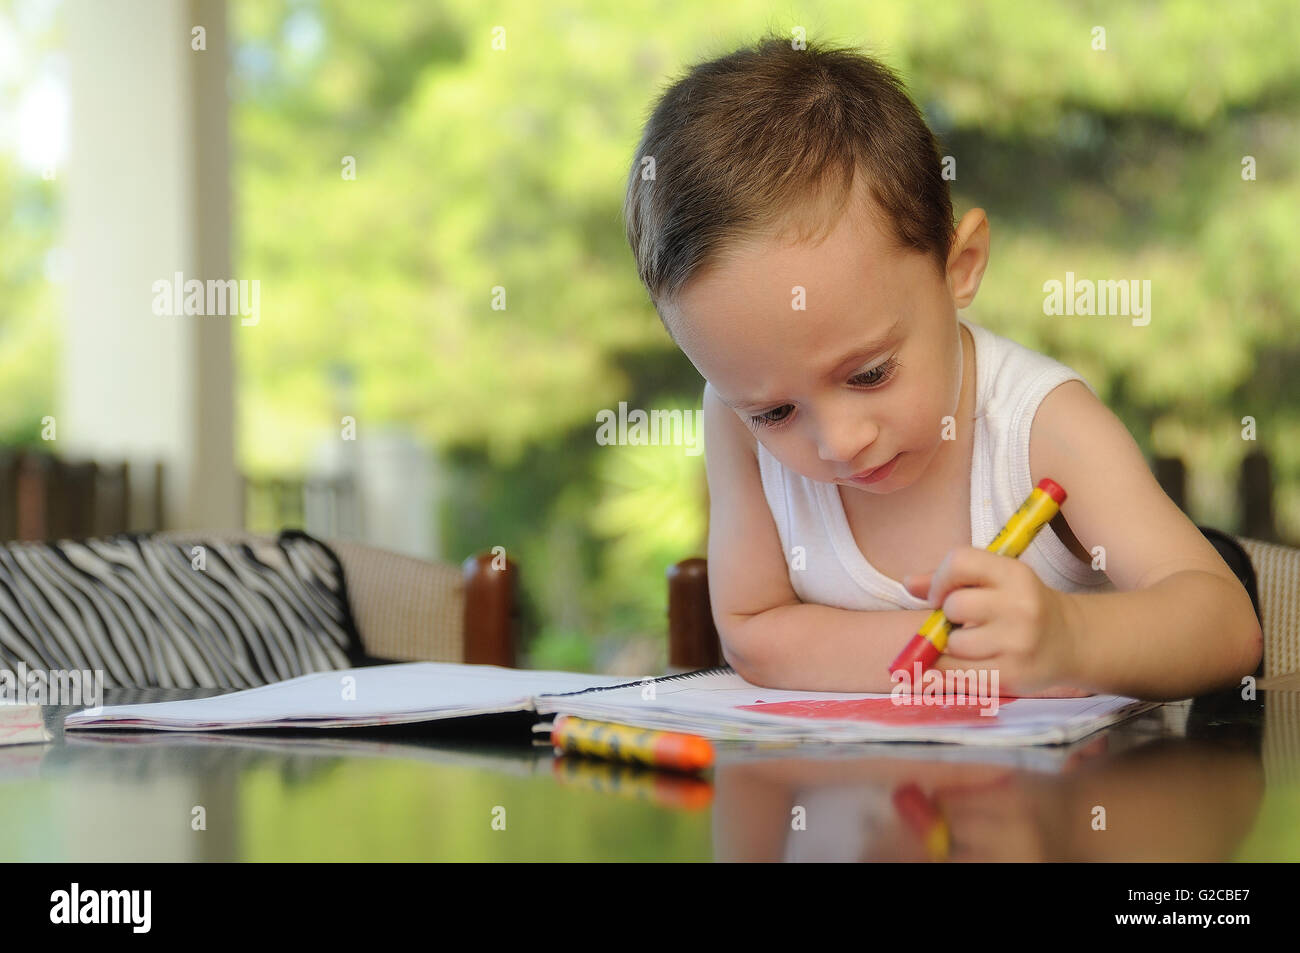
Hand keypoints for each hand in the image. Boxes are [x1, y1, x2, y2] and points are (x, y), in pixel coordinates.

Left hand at [901, 547, 1082, 695]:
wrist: (1072, 641)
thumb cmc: (1023, 606)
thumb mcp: (998, 581)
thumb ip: (953, 579)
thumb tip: (908, 583)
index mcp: (1014, 573)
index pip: (960, 561)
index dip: (940, 579)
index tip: (940, 595)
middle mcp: (1020, 606)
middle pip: (954, 606)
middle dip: (949, 616)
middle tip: (963, 622)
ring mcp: (1018, 643)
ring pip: (953, 644)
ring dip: (953, 646)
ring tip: (974, 644)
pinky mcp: (1012, 676)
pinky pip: (958, 675)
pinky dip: (950, 671)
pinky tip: (963, 664)